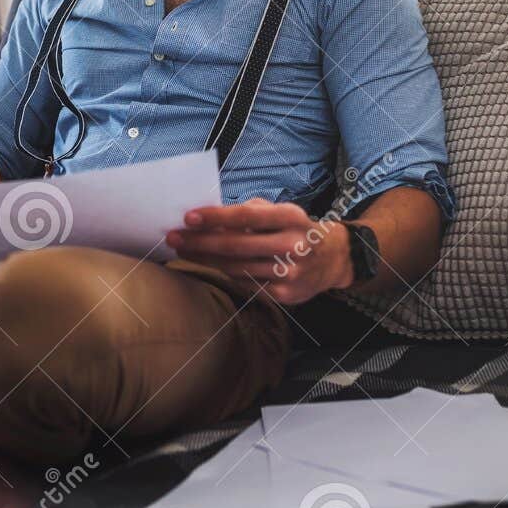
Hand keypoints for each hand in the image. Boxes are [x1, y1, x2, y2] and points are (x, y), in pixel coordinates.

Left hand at [165, 197, 351, 304]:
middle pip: (236, 246)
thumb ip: (249, 212)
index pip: (246, 217)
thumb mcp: (280, 212)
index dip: (215, 218)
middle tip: (174, 238)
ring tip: (184, 251)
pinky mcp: (285, 295)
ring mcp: (289, 273)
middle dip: (200, 242)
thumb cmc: (296, 229)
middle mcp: (292, 246)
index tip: (189, 217)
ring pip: (236, 268)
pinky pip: (245, 284)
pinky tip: (209, 266)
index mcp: (291, 218)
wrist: (332, 259)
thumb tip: (210, 218)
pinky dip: (225, 274)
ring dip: (206, 260)